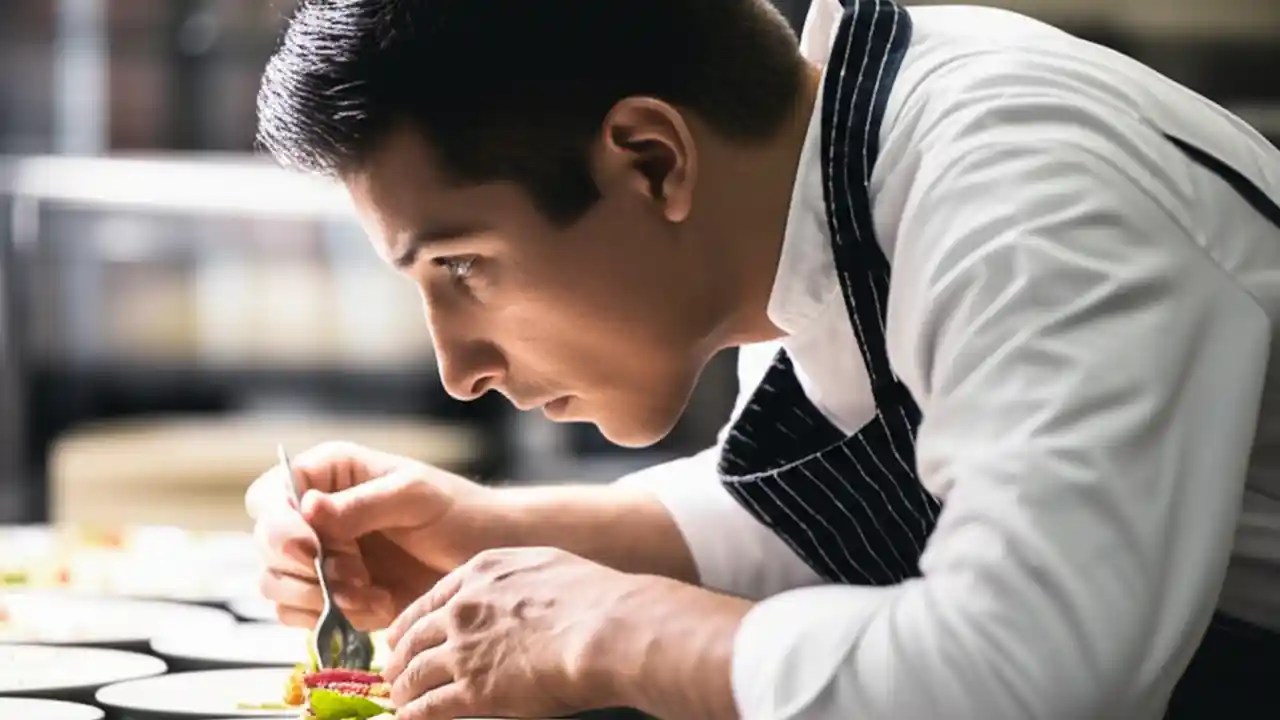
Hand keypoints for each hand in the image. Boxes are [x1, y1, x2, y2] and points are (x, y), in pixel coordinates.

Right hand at [245, 441, 511, 629]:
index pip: (269, 496)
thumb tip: (308, 506)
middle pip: (266, 547)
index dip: (279, 525)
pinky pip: (301, 617)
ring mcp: (320, 558)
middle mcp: (314, 515)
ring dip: (320, 597)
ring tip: (371, 591)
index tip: (311, 549)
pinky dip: (334, 618)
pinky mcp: (330, 597)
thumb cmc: (457, 513)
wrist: (484, 558)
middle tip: (356, 574)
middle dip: (307, 568)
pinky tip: (377, 605)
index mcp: (328, 474)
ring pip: (277, 586)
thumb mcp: (414, 498)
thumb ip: (361, 504)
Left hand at [382, 547, 647, 719]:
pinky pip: (428, 705)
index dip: (413, 620)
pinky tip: (408, 718)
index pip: (431, 599)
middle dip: (400, 655)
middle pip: (414, 634)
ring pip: (414, 671)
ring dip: (402, 687)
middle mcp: (464, 608)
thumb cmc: (595, 598)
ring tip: (398, 698)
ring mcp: (464, 649)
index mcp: (482, 573)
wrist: (607, 629)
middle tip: (393, 669)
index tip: (406, 633)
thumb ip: (516, 577)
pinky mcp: (472, 690)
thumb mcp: (546, 565)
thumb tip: (514, 592)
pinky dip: (413, 714)